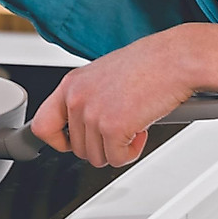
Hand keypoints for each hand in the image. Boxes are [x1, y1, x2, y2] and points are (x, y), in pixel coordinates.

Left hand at [31, 25, 217, 167]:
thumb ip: (88, 99)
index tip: (70, 143)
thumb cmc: (150, 64)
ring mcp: (92, 114)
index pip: (42, 126)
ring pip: (97, 157)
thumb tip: (86, 128)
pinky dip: (132, 152)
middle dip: (102, 145)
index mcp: (71, 84)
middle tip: (122, 127)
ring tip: (134, 124)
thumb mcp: (105, 75)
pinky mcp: (112, 128)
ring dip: (118, 148)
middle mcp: (77, 99)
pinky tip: (141, 129)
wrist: (175, 59)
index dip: (58, 141)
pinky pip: (117, 159)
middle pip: (77, 149)